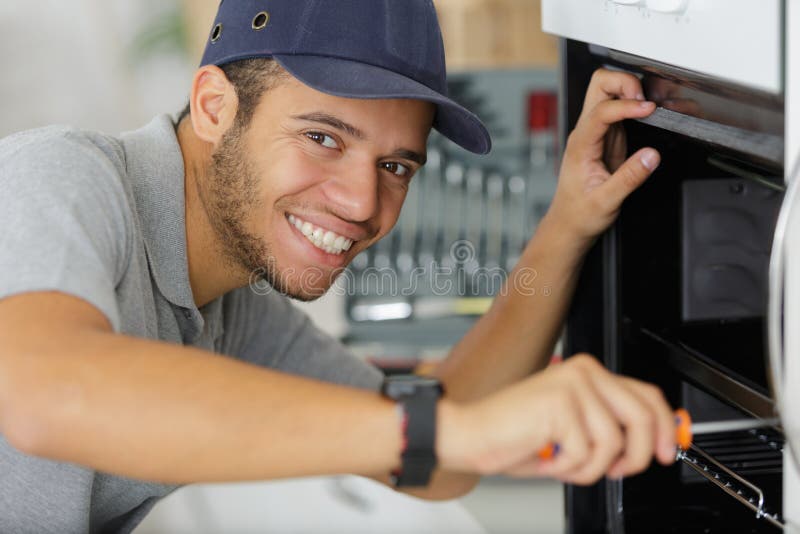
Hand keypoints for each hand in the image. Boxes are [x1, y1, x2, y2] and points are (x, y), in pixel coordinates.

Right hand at [438, 355, 675, 484]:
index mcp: (587, 373)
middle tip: (619, 471)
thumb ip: (609, 429)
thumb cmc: (513, 436)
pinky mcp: (559, 405)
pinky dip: (568, 469)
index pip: (646, 394)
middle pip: (641, 415)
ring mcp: (571, 386)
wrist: (469, 435)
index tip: (667, 451)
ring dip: (591, 467)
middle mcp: (582, 372)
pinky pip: (586, 453)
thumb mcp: (572, 431)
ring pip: (614, 443)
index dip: (664, 427)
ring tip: (564, 463)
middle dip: (638, 454)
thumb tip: (652, 443)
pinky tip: (546, 459)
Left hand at [546, 69, 660, 244]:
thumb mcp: (606, 201)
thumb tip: (651, 155)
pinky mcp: (606, 138)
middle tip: (645, 101)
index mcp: (580, 146)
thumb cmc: (580, 213)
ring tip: (648, 107)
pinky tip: (645, 115)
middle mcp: (584, 133)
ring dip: (629, 91)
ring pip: (608, 92)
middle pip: (598, 86)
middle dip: (623, 82)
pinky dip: (633, 104)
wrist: (569, 223)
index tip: (648, 109)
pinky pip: (618, 110)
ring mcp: (594, 133)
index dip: (626, 105)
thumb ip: (629, 178)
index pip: (600, 111)